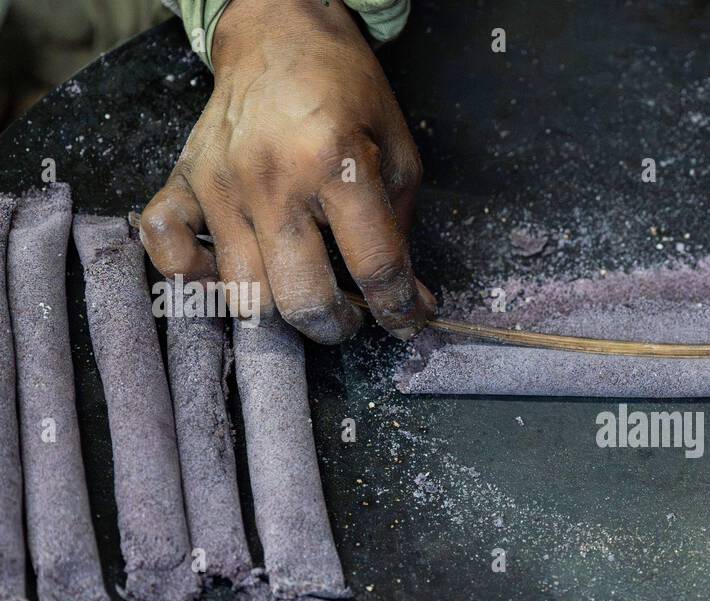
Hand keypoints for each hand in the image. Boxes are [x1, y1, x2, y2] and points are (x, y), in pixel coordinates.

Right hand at [140, 0, 429, 342]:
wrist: (279, 34)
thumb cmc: (345, 93)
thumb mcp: (397, 154)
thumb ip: (400, 231)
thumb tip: (409, 297)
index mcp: (336, 164)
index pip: (375, 268)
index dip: (402, 310)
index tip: (410, 320)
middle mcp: (273, 180)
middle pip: (301, 299)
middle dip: (337, 326)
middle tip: (352, 316)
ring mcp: (222, 184)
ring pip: (244, 293)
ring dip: (281, 312)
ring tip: (305, 295)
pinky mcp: (186, 181)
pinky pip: (167, 247)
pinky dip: (191, 277)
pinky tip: (226, 276)